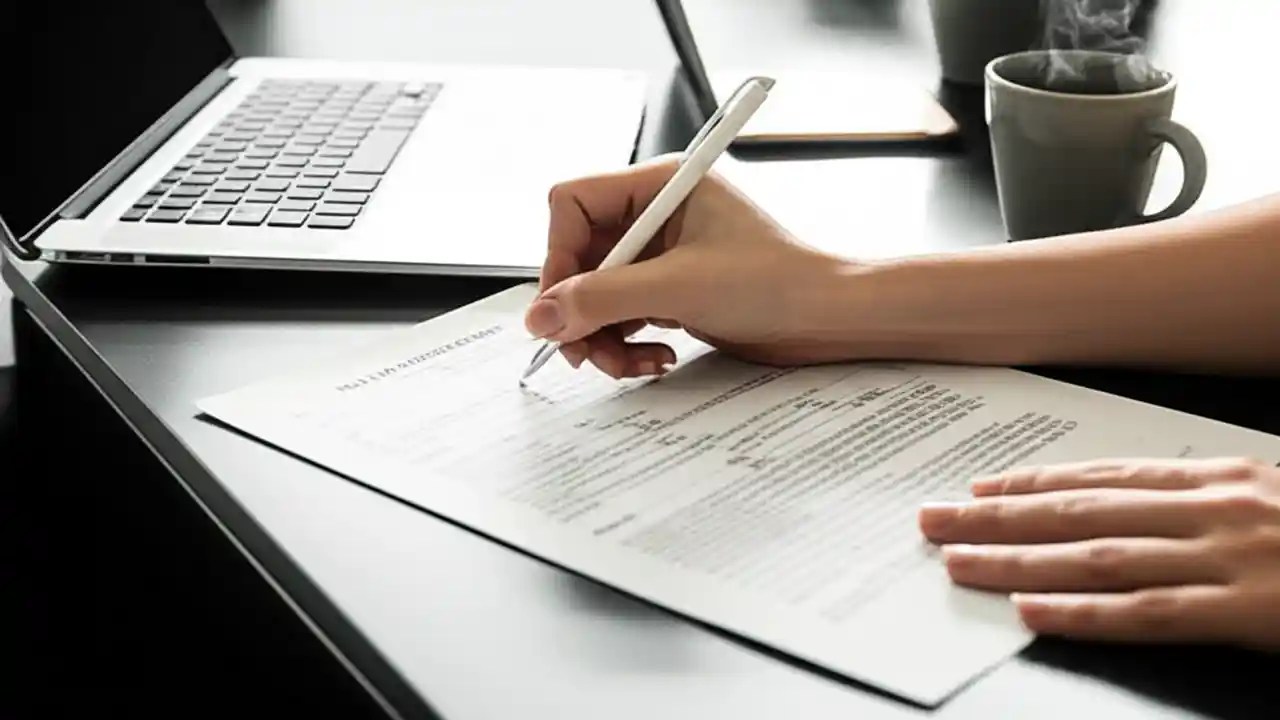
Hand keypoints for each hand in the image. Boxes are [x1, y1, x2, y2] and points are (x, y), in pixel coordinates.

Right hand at [524, 155, 850, 377]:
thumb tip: (542, 315)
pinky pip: (620, 315)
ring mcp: (661, 255)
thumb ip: (603, 299)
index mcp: (658, 186)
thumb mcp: (679, 289)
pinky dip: (626, 344)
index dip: (558, 257)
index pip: (572, 205)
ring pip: (595, 294)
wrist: (828, 319)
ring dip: (602, 336)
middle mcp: (654, 214)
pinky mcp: (669, 290)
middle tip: (584, 352)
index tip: (560, 306)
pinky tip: (656, 359)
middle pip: (578, 258)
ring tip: (630, 365)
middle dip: (580, 311)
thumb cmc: (778, 283)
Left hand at [918, 457, 1279, 649]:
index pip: (1102, 479)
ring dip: (1017, 560)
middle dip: (997, 515)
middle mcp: (1210, 508)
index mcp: (1217, 478)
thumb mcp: (1271, 499)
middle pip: (1080, 513)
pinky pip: (1148, 615)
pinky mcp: (1248, 611)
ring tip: (956, 562)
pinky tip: (1030, 613)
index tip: (979, 487)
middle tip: (932, 517)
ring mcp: (1227, 558)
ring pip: (1096, 558)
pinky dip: (1083, 614)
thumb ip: (1206, 500)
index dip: (1033, 484)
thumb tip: (1132, 508)